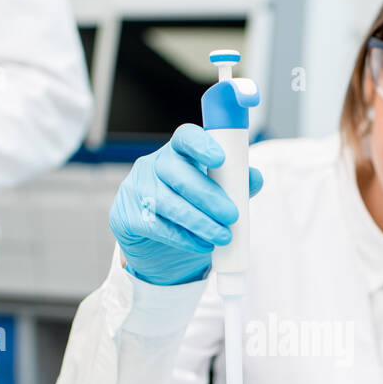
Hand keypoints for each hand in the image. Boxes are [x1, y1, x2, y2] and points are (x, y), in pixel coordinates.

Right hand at [110, 123, 262, 285]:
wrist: (157, 246)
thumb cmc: (189, 211)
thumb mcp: (214, 196)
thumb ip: (234, 185)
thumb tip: (255, 178)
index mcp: (178, 153)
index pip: (185, 137)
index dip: (201, 145)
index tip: (220, 159)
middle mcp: (153, 165)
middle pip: (177, 173)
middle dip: (208, 195)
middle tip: (232, 215)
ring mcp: (137, 189)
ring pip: (167, 203)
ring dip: (199, 222)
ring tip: (222, 236)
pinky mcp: (127, 216)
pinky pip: (156, 226)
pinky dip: (182, 237)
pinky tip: (201, 244)